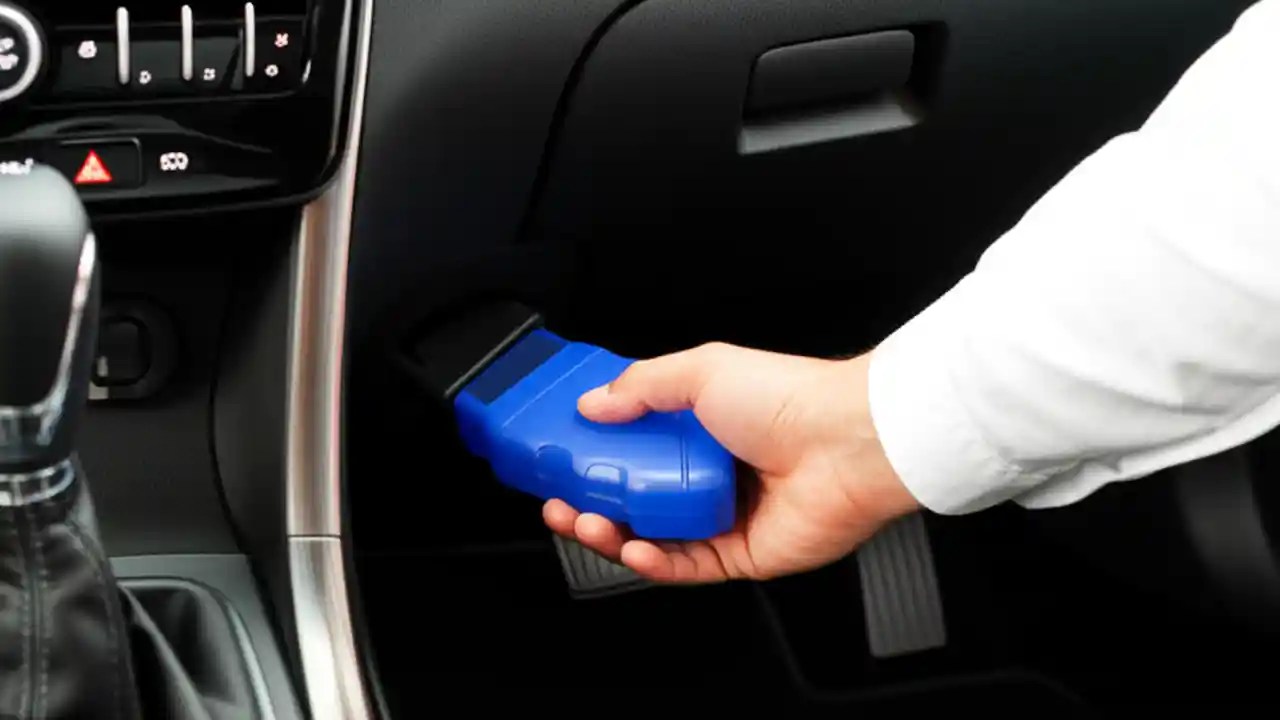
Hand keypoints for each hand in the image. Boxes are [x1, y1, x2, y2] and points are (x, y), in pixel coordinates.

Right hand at [542, 342, 918, 582]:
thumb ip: (641, 386)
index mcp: (704, 425)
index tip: (563, 457)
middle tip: (561, 501)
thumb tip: (593, 403)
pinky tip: (630, 549)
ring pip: (657, 535)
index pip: (636, 445)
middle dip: (594, 501)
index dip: (597, 455)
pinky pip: (689, 565)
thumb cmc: (790, 399)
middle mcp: (714, 471)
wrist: (848, 443)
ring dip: (614, 534)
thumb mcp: (701, 370)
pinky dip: (655, 562)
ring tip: (585, 523)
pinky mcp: (745, 553)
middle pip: (639, 496)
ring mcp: (728, 513)